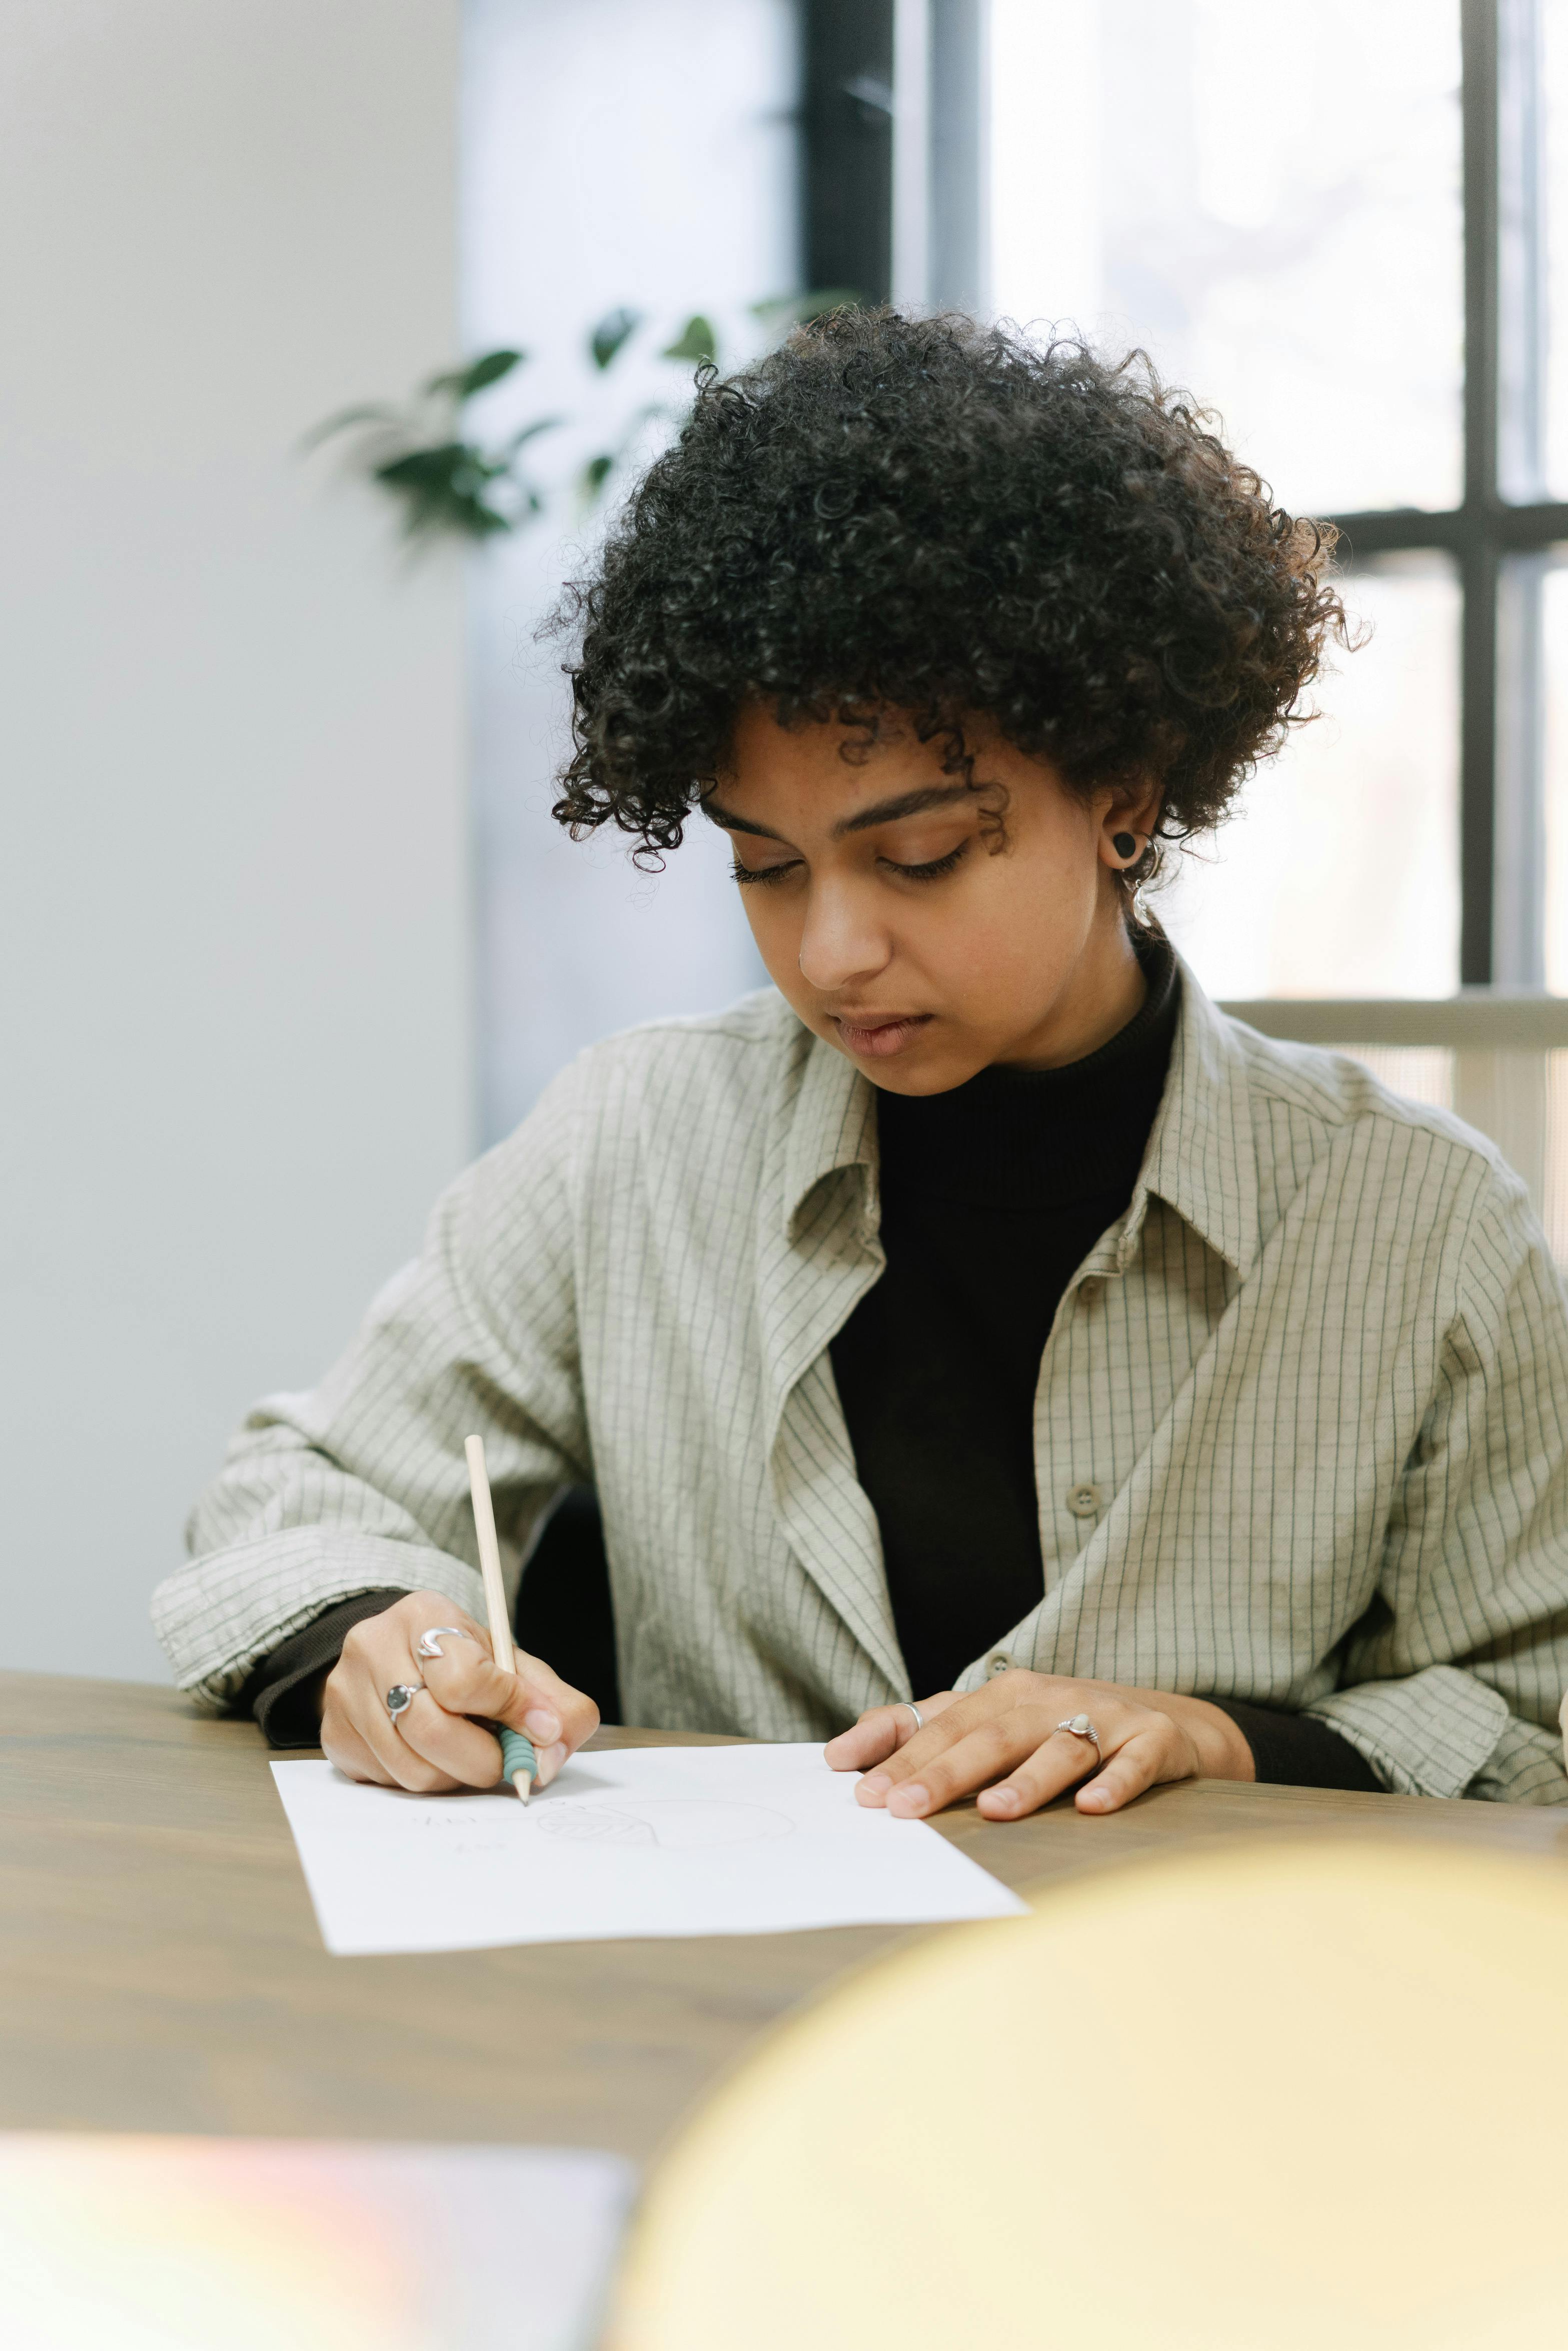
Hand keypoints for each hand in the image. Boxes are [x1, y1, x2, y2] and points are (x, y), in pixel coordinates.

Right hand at [318, 1589, 598, 1794]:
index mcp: (424, 1614)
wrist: (403, 1657)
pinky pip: (388, 1783)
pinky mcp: (334, 1735)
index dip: (511, 1710)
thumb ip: (553, 1701)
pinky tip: (434, 1756)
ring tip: (468, 1752)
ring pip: (411, 1768)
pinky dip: (424, 1780)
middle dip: (484, 1760)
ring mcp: (345, 1692)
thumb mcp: (515, 1665)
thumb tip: (553, 1745)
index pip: (465, 1677)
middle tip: (506, 1761)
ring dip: (454, 1776)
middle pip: (432, 1730)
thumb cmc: (467, 1663)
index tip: (539, 1727)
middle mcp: (373, 1646)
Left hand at [825, 1670, 1253, 1820]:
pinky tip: (1093, 1809)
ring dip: (1026, 1780)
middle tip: (902, 1809)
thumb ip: (923, 1734)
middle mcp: (1048, 1700)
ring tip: (993, 1810)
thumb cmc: (1062, 1730)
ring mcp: (1103, 1718)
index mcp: (1004, 1694)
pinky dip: (1114, 1783)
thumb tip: (841, 1754)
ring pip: (1057, 1748)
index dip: (899, 1756)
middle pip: (989, 1737)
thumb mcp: (995, 1723)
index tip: (859, 1791)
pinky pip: (1133, 1763)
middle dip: (942, 1773)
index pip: (941, 1725)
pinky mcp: (1153, 1740)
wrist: (1170, 1725)